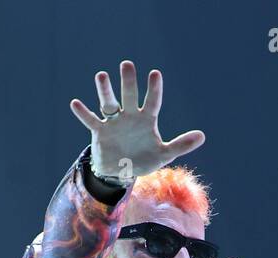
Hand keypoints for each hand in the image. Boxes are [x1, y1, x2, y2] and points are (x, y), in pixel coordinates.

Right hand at [69, 61, 204, 182]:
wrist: (121, 171)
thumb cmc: (144, 159)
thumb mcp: (163, 154)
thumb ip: (181, 145)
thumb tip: (202, 136)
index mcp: (146, 119)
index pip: (152, 102)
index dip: (153, 89)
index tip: (154, 74)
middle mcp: (129, 116)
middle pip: (129, 96)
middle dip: (128, 81)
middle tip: (126, 64)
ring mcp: (114, 122)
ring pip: (108, 103)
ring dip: (105, 91)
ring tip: (101, 76)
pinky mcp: (99, 131)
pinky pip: (90, 120)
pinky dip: (83, 113)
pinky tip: (75, 103)